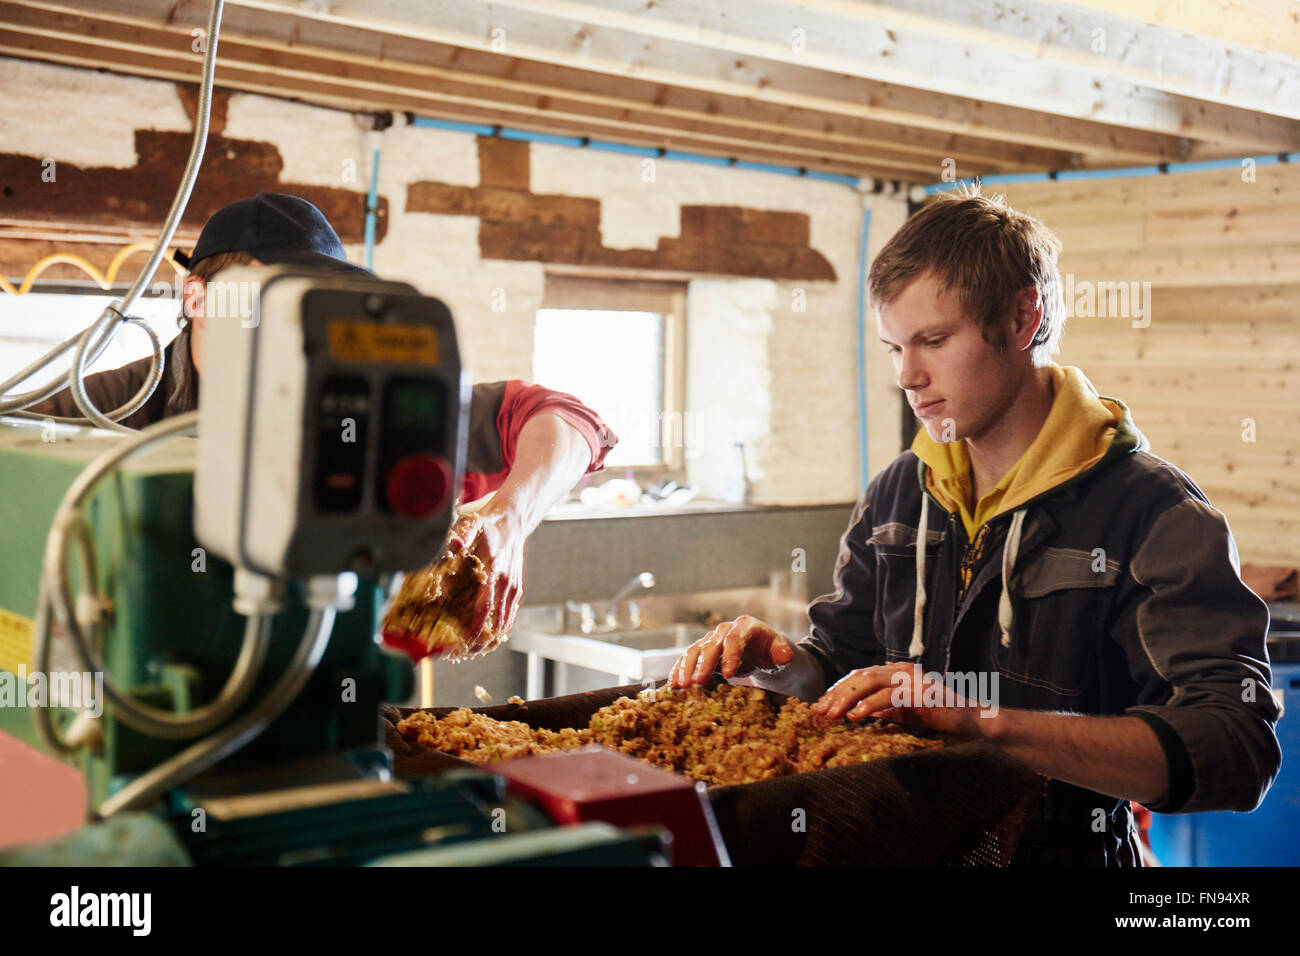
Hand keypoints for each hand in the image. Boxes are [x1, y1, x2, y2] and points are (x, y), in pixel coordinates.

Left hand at [445, 506, 524, 640]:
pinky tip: (489, 639)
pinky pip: (510, 615)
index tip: (464, 643)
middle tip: (464, 654)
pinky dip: (500, 630)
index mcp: (495, 570)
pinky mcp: (516, 589)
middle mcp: (507, 582)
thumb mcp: (472, 524)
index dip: (476, 627)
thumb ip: (462, 535)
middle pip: (495, 620)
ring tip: (474, 651)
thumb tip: (453, 544)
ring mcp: (513, 587)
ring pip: (505, 621)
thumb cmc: (487, 525)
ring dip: (491, 639)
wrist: (513, 521)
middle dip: (481, 640)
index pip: (486, 606)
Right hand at [668, 616, 795, 687]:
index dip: (730, 655)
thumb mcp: (783, 652)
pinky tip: (673, 685)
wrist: (764, 652)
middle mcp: (726, 630)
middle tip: (697, 683)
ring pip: (695, 650)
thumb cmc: (773, 652)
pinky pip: (688, 659)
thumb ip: (783, 653)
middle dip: (703, 664)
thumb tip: (783, 656)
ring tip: (681, 687)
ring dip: (687, 668)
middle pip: (711, 644)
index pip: (735, 638)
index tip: (728, 675)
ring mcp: (712, 639)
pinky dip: (680, 670)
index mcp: (746, 626)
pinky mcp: (703, 651)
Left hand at [811, 662, 980, 734]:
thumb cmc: (940, 716)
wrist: (973, 721)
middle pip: (861, 676)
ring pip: (869, 682)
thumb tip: (858, 711)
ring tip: (832, 714)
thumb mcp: (905, 710)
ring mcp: (912, 679)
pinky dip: (868, 706)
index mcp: (899, 671)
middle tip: (820, 710)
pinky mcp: (920, 693)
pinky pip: (888, 697)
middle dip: (837, 693)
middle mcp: (904, 670)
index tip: (822, 704)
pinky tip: (855, 716)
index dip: (839, 688)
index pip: (861, 675)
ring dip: (847, 698)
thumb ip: (885, 707)